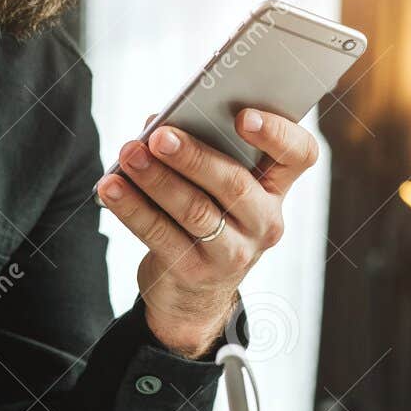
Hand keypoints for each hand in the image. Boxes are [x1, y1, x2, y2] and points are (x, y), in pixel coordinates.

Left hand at [96, 109, 318, 356]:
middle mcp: (264, 221)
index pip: (299, 155)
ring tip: (129, 155)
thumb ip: (200, 149)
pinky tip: (111, 187)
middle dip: (194, 156)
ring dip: (157, 179)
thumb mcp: (216, 186)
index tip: (244, 116)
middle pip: (235, 184)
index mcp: (275, 187)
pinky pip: (161, 235)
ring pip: (196, 210)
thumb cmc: (206, 216)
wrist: (195, 294)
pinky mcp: (195, 272)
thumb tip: (157, 123)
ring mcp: (234, 252)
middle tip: (160, 136)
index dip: (278, 133)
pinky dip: (132, 208)